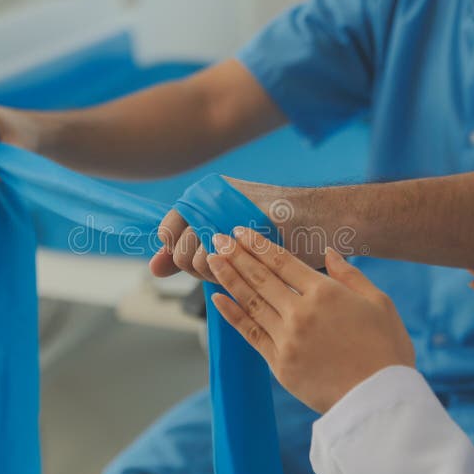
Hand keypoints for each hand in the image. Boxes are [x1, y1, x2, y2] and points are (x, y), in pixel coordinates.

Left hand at [149, 178, 328, 281]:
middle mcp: (209, 200)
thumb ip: (184, 248)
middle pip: (182, 253)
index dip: (182, 253)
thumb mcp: (221, 227)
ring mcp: (227, 216)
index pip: (168, 233)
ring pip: (200, 264)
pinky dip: (232, 279)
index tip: (206, 257)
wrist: (318, 215)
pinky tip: (250, 273)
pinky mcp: (246, 233)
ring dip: (219, 276)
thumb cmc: (271, 223)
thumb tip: (154, 269)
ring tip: (243, 266)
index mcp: (201, 194)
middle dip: (201, 268)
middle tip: (229, 264)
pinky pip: (223, 270)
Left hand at [204, 226, 414, 413]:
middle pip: (261, 277)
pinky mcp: (279, 363)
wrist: (380, 401)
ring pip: (251, 301)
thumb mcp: (380, 304)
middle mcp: (301, 312)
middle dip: (236, 255)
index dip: (258, 245)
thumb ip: (351, 276)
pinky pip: (250, 333)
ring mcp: (287, 338)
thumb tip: (329, 252)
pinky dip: (232, 314)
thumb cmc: (386, 351)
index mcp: (325, 293)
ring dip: (229, 278)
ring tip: (212, 260)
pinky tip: (218, 298)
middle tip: (218, 238)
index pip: (282, 262)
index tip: (240, 232)